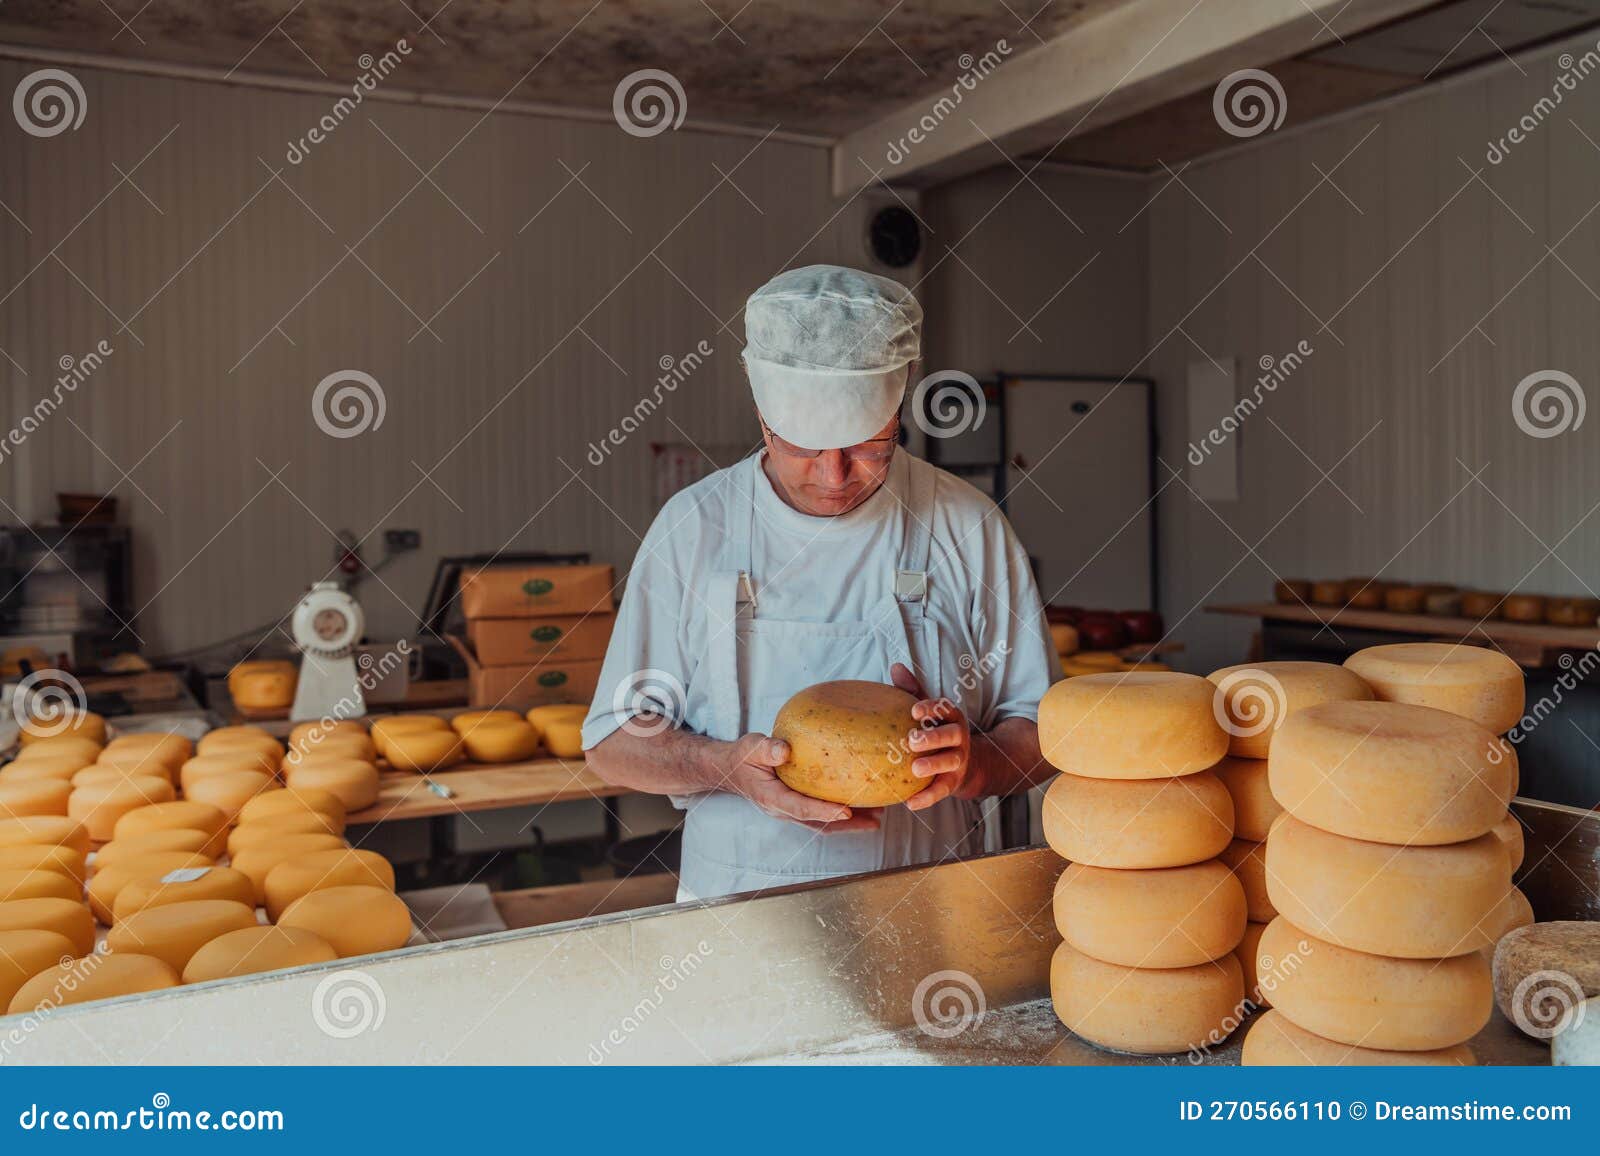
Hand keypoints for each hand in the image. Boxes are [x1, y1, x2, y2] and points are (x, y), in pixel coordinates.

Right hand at [721, 733, 881, 832]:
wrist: (731, 771)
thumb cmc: (743, 757)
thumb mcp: (751, 748)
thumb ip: (767, 749)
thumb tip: (786, 749)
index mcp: (772, 798)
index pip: (801, 808)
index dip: (824, 811)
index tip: (847, 811)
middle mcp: (783, 810)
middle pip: (819, 824)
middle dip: (848, 824)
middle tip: (876, 819)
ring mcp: (790, 812)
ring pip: (823, 824)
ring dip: (850, 824)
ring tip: (877, 817)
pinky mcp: (796, 807)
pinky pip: (821, 816)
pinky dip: (841, 815)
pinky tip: (859, 807)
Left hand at [890, 662, 984, 810]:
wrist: (965, 764)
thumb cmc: (937, 730)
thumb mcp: (928, 711)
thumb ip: (912, 691)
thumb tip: (896, 667)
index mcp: (951, 717)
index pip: (944, 709)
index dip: (931, 709)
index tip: (914, 711)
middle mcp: (959, 738)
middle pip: (950, 736)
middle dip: (933, 737)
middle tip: (912, 741)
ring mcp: (958, 761)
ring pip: (949, 762)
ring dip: (934, 765)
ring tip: (915, 769)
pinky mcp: (953, 783)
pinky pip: (942, 790)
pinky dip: (928, 797)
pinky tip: (910, 803)